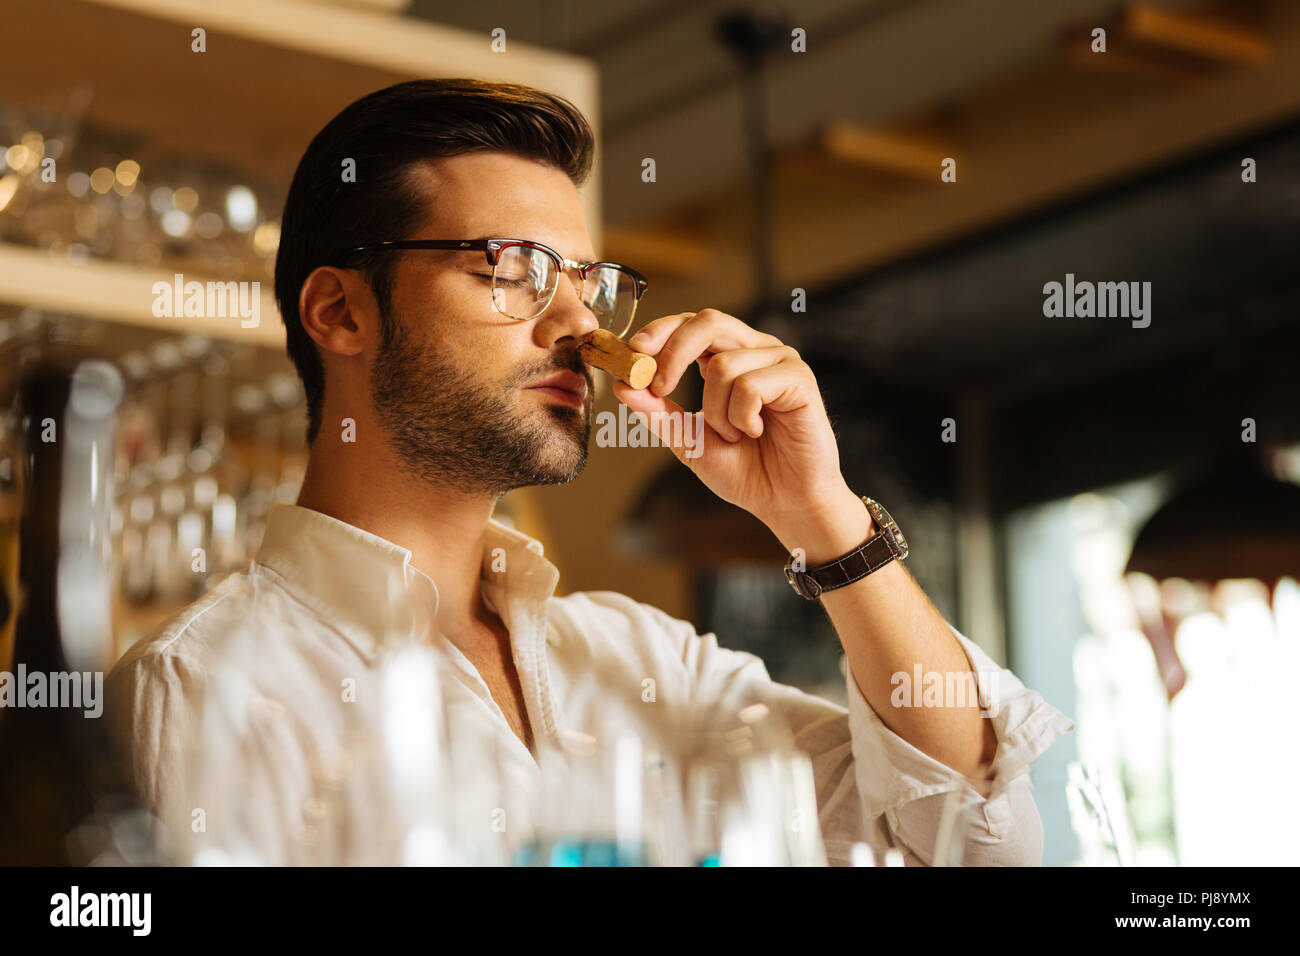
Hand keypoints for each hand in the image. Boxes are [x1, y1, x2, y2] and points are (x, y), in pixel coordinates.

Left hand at [613, 309, 859, 539]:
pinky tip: (755, 431)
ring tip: (735, 434)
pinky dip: (742, 417)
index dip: (661, 330)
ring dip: (717, 412)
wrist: (783, 501)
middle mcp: (755, 350)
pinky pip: (750, 385)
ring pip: (724, 366)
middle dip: (675, 353)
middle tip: (660, 388)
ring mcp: (780, 361)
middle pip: (708, 322)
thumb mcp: (688, 440)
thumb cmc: (743, 469)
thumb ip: (658, 411)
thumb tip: (623, 384)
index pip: (691, 323)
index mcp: (729, 356)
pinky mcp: (799, 378)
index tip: (633, 353)